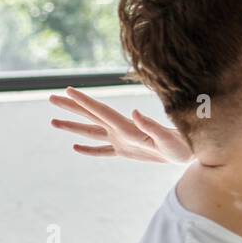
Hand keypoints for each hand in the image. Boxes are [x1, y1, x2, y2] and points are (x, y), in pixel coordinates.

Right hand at [49, 87, 193, 162]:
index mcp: (127, 127)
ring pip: (92, 132)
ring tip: (53, 121)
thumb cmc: (181, 145)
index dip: (84, 101)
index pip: (101, 111)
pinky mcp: (126, 152)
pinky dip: (89, 150)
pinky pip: (102, 151)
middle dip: (71, 107)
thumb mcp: (168, 138)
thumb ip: (151, 126)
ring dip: (73, 127)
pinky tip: (76, 147)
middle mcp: (121, 130)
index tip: (68, 90)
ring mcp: (122, 141)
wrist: (190, 153)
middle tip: (51, 97)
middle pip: (91, 116)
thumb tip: (134, 113)